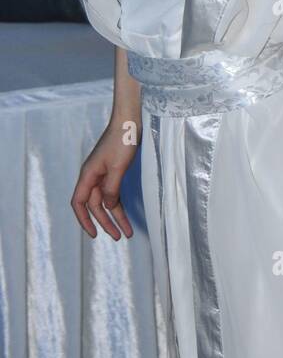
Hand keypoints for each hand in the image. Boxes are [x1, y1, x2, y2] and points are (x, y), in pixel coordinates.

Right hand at [70, 118, 138, 239]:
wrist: (129, 120)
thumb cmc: (122, 140)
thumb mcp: (118, 166)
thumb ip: (112, 188)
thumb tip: (107, 208)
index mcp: (88, 175)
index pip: (79, 203)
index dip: (84, 220)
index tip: (94, 234)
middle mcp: (92, 176)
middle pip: (95, 206)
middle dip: (106, 222)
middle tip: (119, 237)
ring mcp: (103, 174)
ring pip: (106, 201)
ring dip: (115, 216)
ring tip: (126, 232)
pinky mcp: (113, 171)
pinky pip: (113, 193)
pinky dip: (119, 204)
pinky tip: (125, 214)